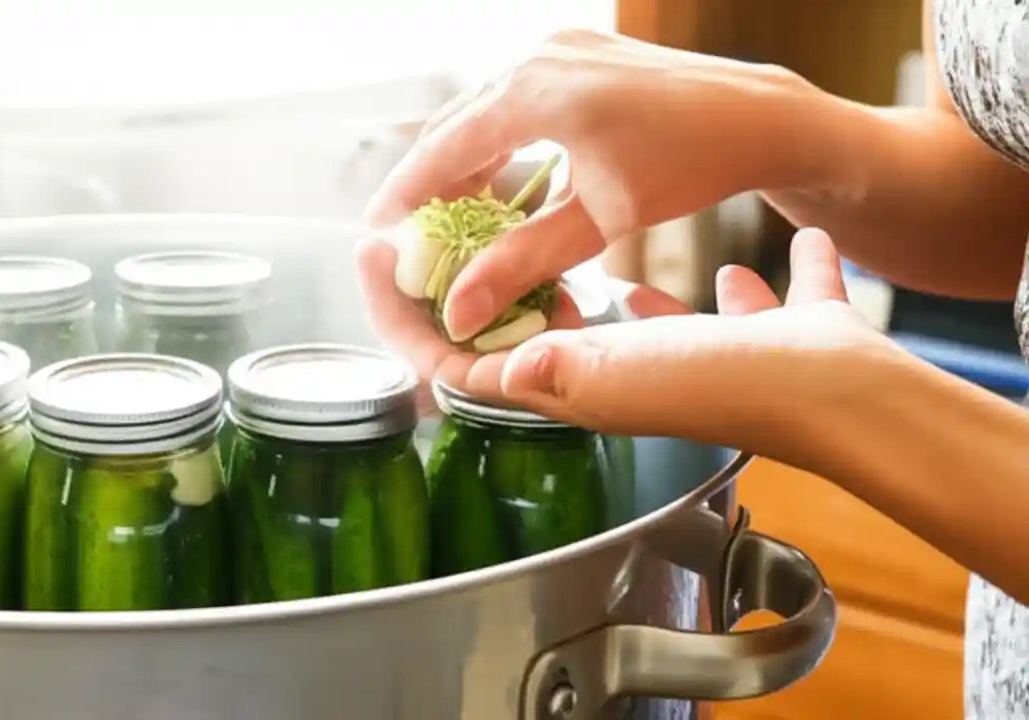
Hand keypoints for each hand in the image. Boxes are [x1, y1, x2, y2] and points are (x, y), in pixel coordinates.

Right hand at [363, 29, 819, 342]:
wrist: (762, 118)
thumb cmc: (690, 167)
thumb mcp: (600, 222)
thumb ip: (522, 264)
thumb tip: (459, 312)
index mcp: (534, 91)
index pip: (442, 150)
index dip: (404, 198)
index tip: (378, 238)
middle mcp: (537, 57)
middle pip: (454, 128)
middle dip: (430, 186)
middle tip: (410, 240)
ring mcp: (558, 48)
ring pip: (483, 114)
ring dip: (466, 166)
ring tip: (455, 222)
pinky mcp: (576, 54)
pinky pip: (514, 101)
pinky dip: (500, 144)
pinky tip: (504, 187)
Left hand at [367, 227, 901, 457]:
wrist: (840, 393)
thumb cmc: (726, 384)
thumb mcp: (609, 372)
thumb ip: (538, 371)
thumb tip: (464, 368)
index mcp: (585, 387)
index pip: (477, 369)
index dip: (421, 331)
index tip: (386, 271)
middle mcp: (634, 380)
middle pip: (545, 346)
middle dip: (498, 308)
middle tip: (462, 253)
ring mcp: (701, 364)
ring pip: (631, 332)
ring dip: (596, 305)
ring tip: (560, 259)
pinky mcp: (762, 340)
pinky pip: (730, 312)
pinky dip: (717, 295)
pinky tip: (718, 271)